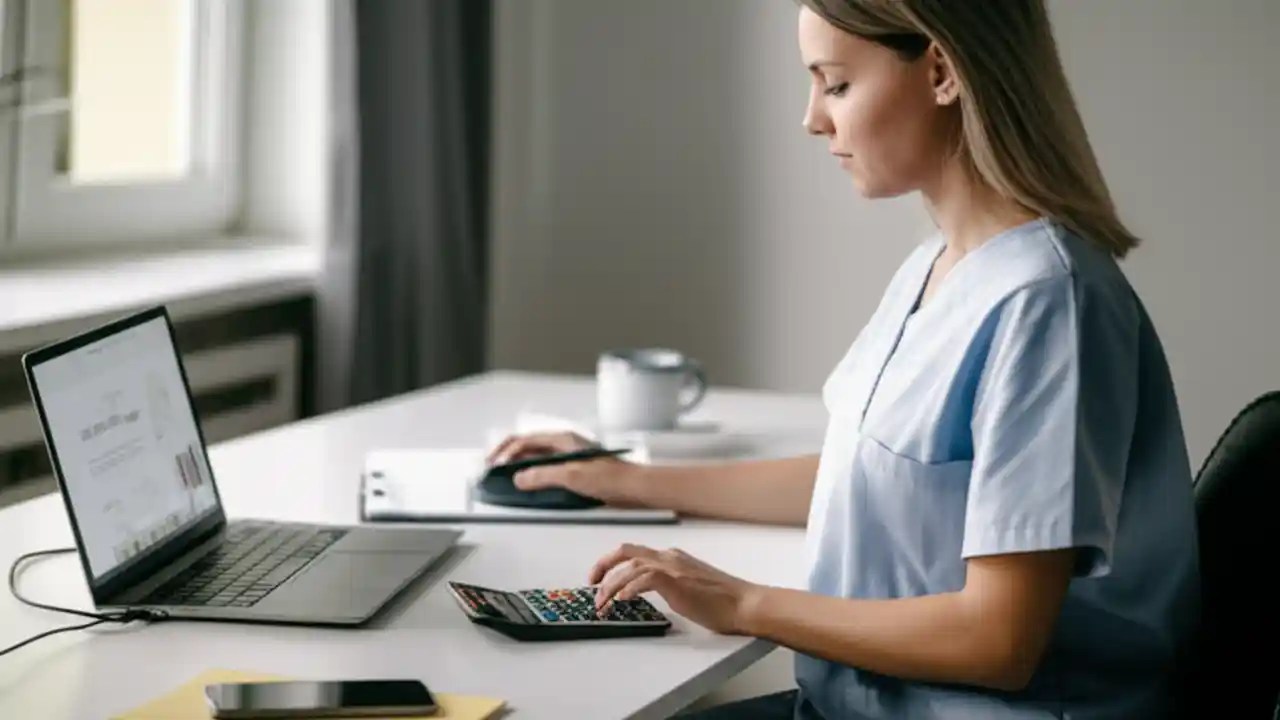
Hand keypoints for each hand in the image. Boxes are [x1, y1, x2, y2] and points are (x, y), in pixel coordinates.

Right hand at [486, 432, 642, 506]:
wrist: (635, 489)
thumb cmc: (610, 478)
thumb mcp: (571, 476)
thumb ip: (542, 476)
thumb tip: (518, 478)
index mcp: (562, 440)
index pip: (524, 441)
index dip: (505, 453)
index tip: (493, 467)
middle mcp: (564, 446)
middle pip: (528, 448)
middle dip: (508, 458)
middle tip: (493, 473)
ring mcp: (569, 460)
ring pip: (537, 460)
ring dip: (519, 468)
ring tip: (505, 481)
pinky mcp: (575, 474)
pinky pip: (547, 473)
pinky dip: (533, 478)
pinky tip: (529, 490)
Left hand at [589, 543, 762, 634]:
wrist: (745, 604)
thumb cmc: (724, 601)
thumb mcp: (689, 589)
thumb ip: (669, 585)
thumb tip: (649, 593)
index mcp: (673, 558)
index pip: (634, 553)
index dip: (612, 563)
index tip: (600, 579)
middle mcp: (670, 557)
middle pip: (625, 551)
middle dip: (603, 565)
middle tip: (591, 585)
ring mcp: (673, 567)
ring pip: (630, 566)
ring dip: (610, 585)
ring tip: (602, 603)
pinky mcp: (677, 581)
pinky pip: (644, 578)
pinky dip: (628, 589)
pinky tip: (622, 601)